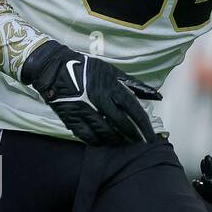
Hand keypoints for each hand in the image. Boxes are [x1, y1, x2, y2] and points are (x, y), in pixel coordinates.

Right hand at [21, 41, 160, 144]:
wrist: (54, 68)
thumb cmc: (86, 69)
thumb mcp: (112, 71)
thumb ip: (134, 85)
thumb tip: (157, 96)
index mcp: (111, 86)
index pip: (133, 109)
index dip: (144, 125)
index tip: (151, 136)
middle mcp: (100, 99)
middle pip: (121, 123)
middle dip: (133, 135)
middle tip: (140, 143)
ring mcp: (85, 110)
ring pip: (105, 132)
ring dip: (117, 140)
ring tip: (124, 143)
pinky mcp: (71, 118)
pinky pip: (87, 135)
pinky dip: (97, 141)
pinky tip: (104, 143)